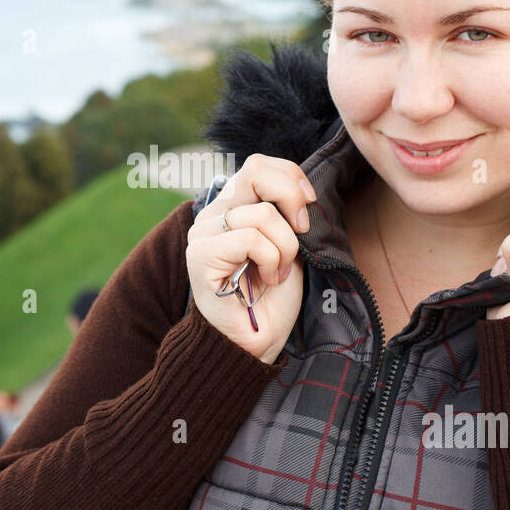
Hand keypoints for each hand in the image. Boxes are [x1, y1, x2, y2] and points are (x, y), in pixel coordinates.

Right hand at [187, 153, 311, 363]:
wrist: (254, 344)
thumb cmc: (272, 299)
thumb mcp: (289, 246)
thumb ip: (286, 215)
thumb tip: (302, 191)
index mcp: (233, 207)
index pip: (259, 165)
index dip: (291, 177)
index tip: (309, 205)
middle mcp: (214, 214)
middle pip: (256, 171)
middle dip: (291, 197)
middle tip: (301, 231)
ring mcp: (203, 233)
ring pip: (263, 214)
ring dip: (285, 248)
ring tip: (276, 273)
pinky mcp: (200, 255)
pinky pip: (250, 239)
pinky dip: (270, 261)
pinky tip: (265, 281)